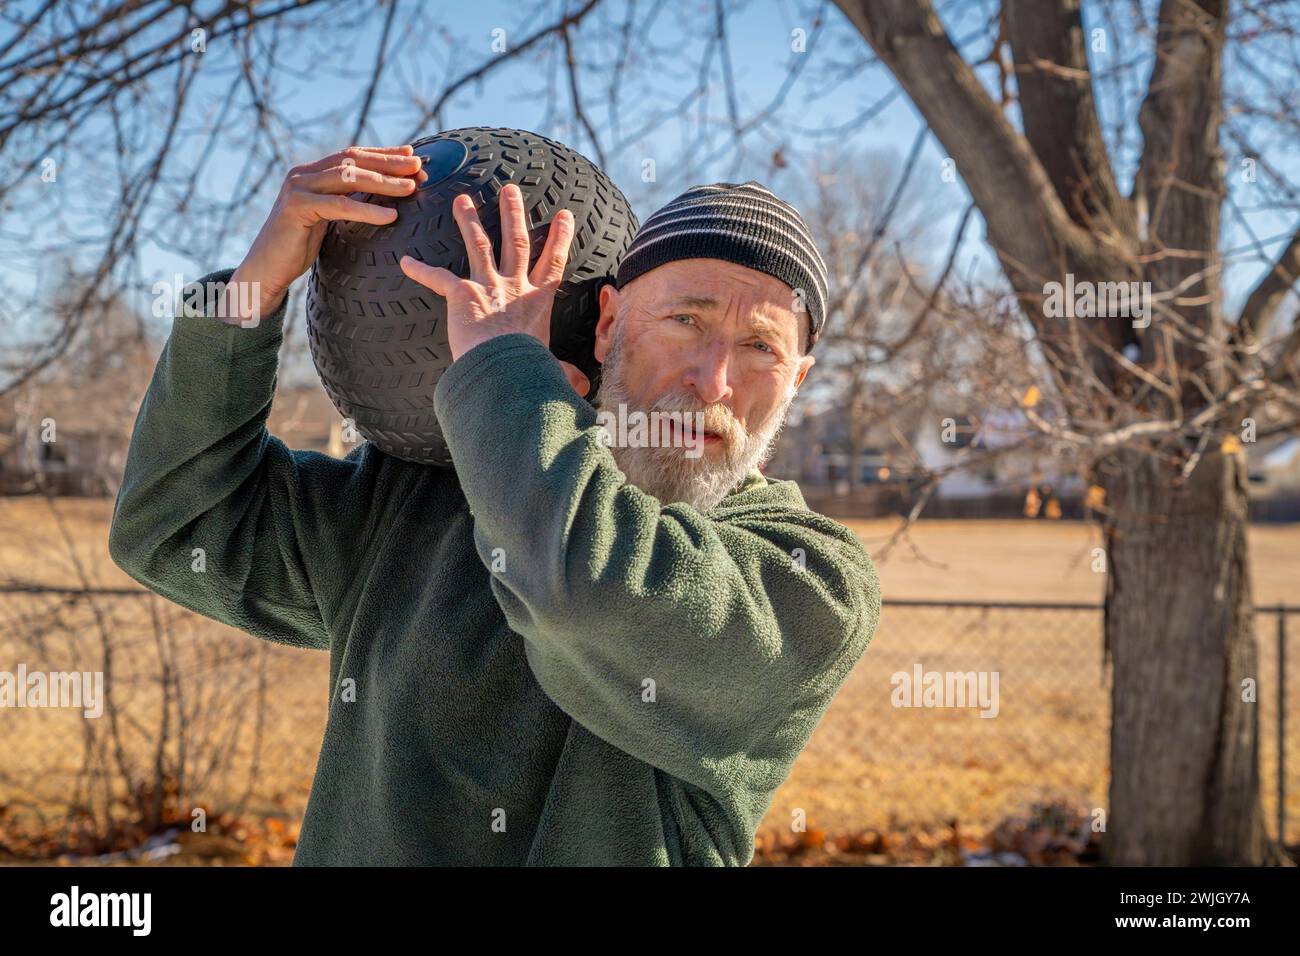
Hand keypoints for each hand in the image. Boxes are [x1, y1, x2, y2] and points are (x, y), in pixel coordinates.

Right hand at [224, 145, 423, 325]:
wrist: (266, 269)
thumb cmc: (298, 246)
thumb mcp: (327, 218)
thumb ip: (345, 202)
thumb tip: (381, 197)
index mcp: (312, 173)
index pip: (353, 155)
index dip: (384, 153)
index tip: (414, 154)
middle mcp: (304, 173)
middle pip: (353, 160)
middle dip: (389, 162)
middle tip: (419, 166)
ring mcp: (298, 188)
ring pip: (348, 178)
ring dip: (383, 182)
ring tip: (411, 188)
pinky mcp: (297, 207)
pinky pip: (339, 206)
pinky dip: (366, 210)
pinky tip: (390, 216)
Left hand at [398, 183, 589, 397]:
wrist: (503, 370)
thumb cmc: (529, 371)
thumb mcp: (552, 370)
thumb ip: (564, 374)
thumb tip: (581, 388)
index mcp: (538, 302)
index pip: (554, 262)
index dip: (560, 238)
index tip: (564, 215)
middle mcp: (515, 287)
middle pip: (516, 242)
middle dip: (514, 213)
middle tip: (511, 189)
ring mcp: (488, 287)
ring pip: (480, 245)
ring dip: (470, 221)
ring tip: (462, 200)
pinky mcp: (462, 295)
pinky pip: (437, 278)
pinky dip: (419, 270)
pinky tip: (404, 261)